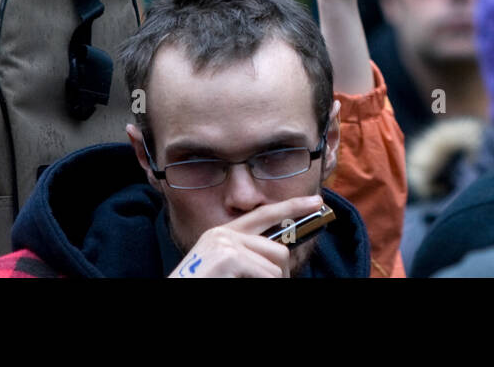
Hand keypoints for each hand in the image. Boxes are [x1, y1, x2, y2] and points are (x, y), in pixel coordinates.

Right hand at [169, 195, 323, 277]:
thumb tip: (280, 255)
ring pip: (274, 268)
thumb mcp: (226, 266)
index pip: (264, 214)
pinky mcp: (229, 257)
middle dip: (281, 273)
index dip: (293, 206)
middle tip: (272, 282)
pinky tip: (236, 284)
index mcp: (221, 234)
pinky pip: (266, 276)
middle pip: (277, 248)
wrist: (177, 291)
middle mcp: (223, 234)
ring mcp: (225, 244)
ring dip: (269, 283)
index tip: (316, 202)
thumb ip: (248, 255)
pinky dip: (261, 285)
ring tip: (242, 283)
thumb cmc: (203, 284)